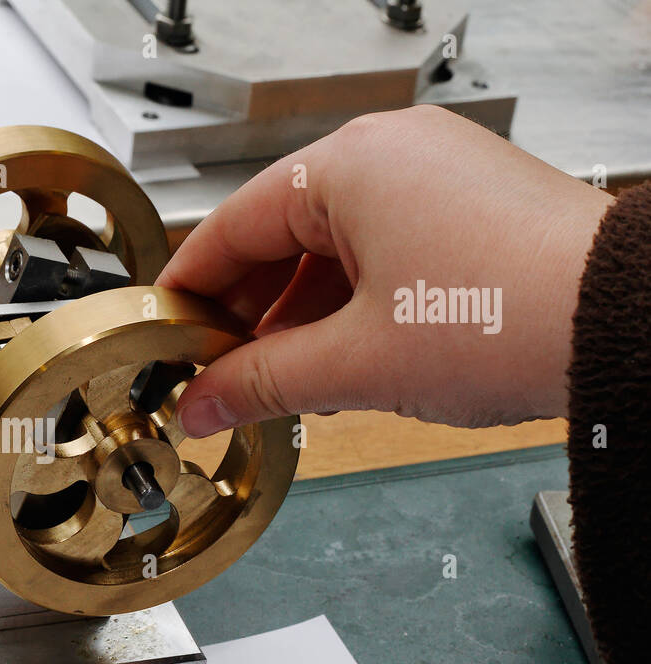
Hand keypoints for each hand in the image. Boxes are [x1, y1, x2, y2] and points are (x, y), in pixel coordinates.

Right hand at [156, 105, 613, 434]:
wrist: (630, 326)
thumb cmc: (505, 317)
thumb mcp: (354, 364)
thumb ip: (259, 382)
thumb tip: (201, 404)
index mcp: (348, 165)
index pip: (230, 226)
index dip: (189, 291)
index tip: (163, 338)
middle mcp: (391, 155)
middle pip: (279, 236)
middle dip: (246, 315)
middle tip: (217, 376)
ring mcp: (436, 177)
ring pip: (331, 250)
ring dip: (298, 320)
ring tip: (279, 386)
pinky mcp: (470, 209)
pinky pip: (381, 253)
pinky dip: (349, 306)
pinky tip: (338, 363)